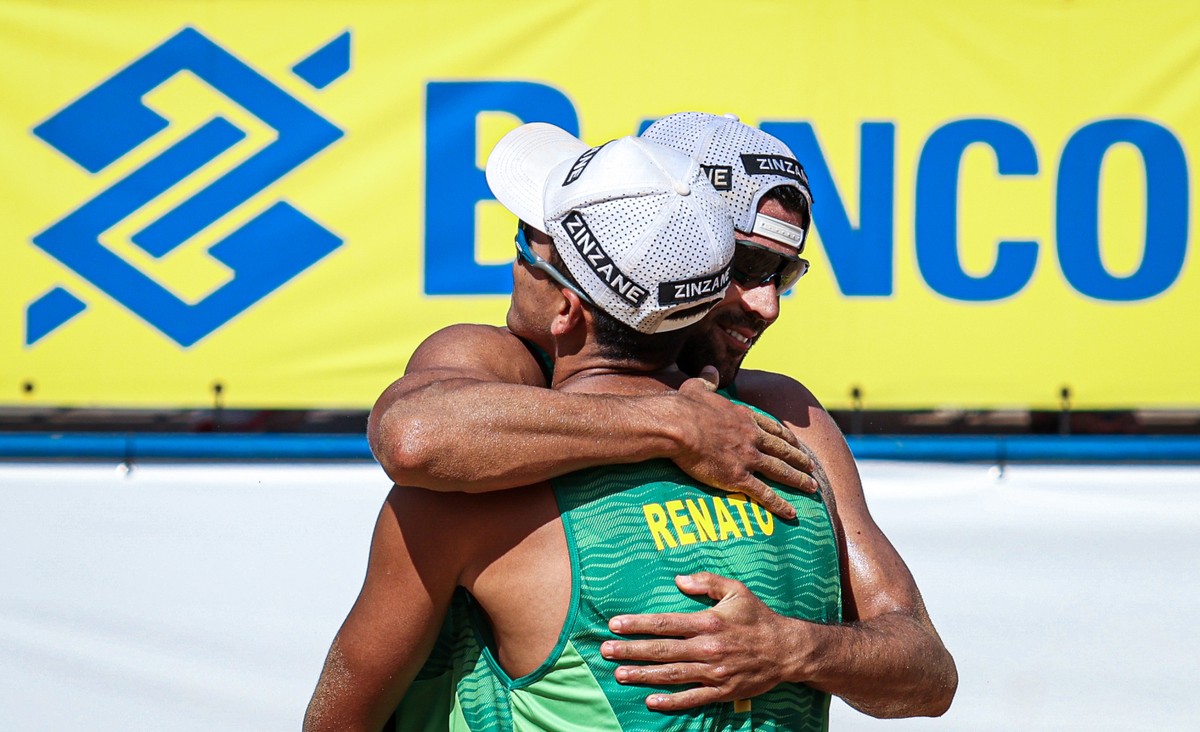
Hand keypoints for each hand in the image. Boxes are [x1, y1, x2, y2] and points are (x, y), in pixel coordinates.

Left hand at [600, 572, 798, 710]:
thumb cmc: (758, 618)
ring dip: (643, 675)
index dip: (637, 624)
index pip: (665, 623)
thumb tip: (677, 579)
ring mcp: (714, 672)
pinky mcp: (722, 691)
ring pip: (671, 675)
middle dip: (631, 650)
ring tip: (619, 674)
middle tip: (606, 650)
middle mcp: (708, 648)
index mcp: (708, 622)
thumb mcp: (736, 590)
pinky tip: (650, 701)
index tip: (614, 624)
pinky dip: (671, 702)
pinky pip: (692, 699)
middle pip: (662, 651)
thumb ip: (706, 582)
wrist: (787, 650)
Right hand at [670, 366, 817, 518]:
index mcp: (743, 417)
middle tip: (812, 467)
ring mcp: (747, 458)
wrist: (678, 426)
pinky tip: (791, 513)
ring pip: (780, 471)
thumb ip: (708, 380)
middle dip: (799, 459)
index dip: (786, 437)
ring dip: (798, 480)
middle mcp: (751, 437)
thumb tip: (710, 369)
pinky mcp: (737, 477)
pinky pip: (763, 493)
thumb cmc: (683, 406)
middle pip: (782, 450)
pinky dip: (779, 504)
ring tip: (812, 488)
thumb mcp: (696, 387)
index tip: (795, 442)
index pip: (771, 428)